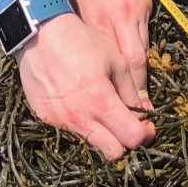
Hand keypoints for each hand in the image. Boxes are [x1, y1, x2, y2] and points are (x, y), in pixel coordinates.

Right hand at [14, 11, 156, 161]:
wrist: (40, 33)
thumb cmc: (82, 41)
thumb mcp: (115, 60)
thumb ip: (131, 91)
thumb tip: (145, 111)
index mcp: (101, 102)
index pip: (131, 138)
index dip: (144, 135)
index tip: (147, 126)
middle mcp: (80, 118)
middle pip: (113, 153)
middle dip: (124, 142)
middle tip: (127, 124)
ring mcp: (60, 121)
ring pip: (90, 143)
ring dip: (102, 134)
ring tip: (101, 110)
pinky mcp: (45, 118)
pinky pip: (70, 130)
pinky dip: (80, 123)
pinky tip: (78, 102)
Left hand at [67, 0, 154, 104]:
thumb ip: (71, 18)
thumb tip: (64, 43)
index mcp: (94, 16)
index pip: (103, 58)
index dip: (108, 84)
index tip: (108, 106)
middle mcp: (116, 20)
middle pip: (128, 63)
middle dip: (133, 93)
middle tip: (137, 119)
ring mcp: (133, 15)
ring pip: (139, 55)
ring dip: (141, 82)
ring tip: (143, 110)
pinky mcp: (144, 9)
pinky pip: (144, 41)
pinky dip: (143, 62)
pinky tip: (143, 79)